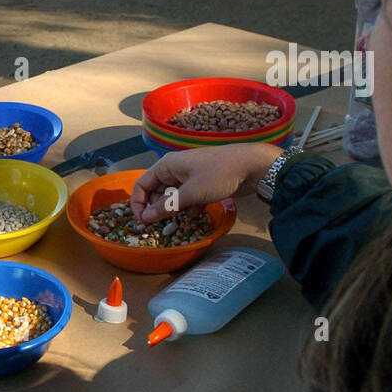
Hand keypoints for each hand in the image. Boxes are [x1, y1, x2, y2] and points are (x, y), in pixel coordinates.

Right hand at [129, 142, 281, 222]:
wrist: (253, 166)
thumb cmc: (219, 175)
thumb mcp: (191, 193)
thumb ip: (167, 206)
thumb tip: (145, 218)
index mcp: (167, 166)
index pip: (142, 185)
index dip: (138, 203)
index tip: (143, 222)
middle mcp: (174, 169)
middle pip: (156, 192)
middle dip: (158, 209)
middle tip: (163, 225)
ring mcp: (189, 176)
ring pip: (172, 197)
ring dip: (175, 210)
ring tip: (182, 220)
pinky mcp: (202, 183)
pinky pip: (187, 197)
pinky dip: (189, 207)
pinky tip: (197, 214)